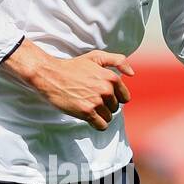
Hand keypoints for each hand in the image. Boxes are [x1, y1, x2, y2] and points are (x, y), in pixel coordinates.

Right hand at [2, 40, 133, 129]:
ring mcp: (97, 102)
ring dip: (100, 115)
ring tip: (87, 106)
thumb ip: (117, 61)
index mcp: (111, 78)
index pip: (124, 97)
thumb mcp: (96, 57)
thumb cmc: (73, 66)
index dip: (114, 98)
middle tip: (90, 99)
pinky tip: (89, 117)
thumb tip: (132, 74)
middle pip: (115, 108)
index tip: (101, 95)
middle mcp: (107, 90)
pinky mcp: (87, 112)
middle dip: (105, 106)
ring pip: (108, 117)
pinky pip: (101, 126)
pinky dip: (97, 124)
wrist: (51, 75)